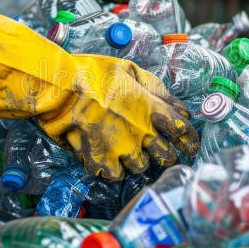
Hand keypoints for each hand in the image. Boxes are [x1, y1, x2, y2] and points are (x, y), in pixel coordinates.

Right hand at [0, 9, 198, 180]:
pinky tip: (108, 157)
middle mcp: (141, 132)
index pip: (183, 131)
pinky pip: (115, 175)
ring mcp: (120, 149)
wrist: (58, 87)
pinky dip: (113, 169)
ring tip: (127, 150)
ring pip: (141, 168)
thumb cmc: (93, 73)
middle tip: (159, 151)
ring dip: (137, 160)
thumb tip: (182, 109)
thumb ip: (159, 91)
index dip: (190, 141)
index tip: (190, 146)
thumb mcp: (131, 71)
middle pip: (166, 157)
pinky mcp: (100, 161)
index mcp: (151, 108)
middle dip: (166, 156)